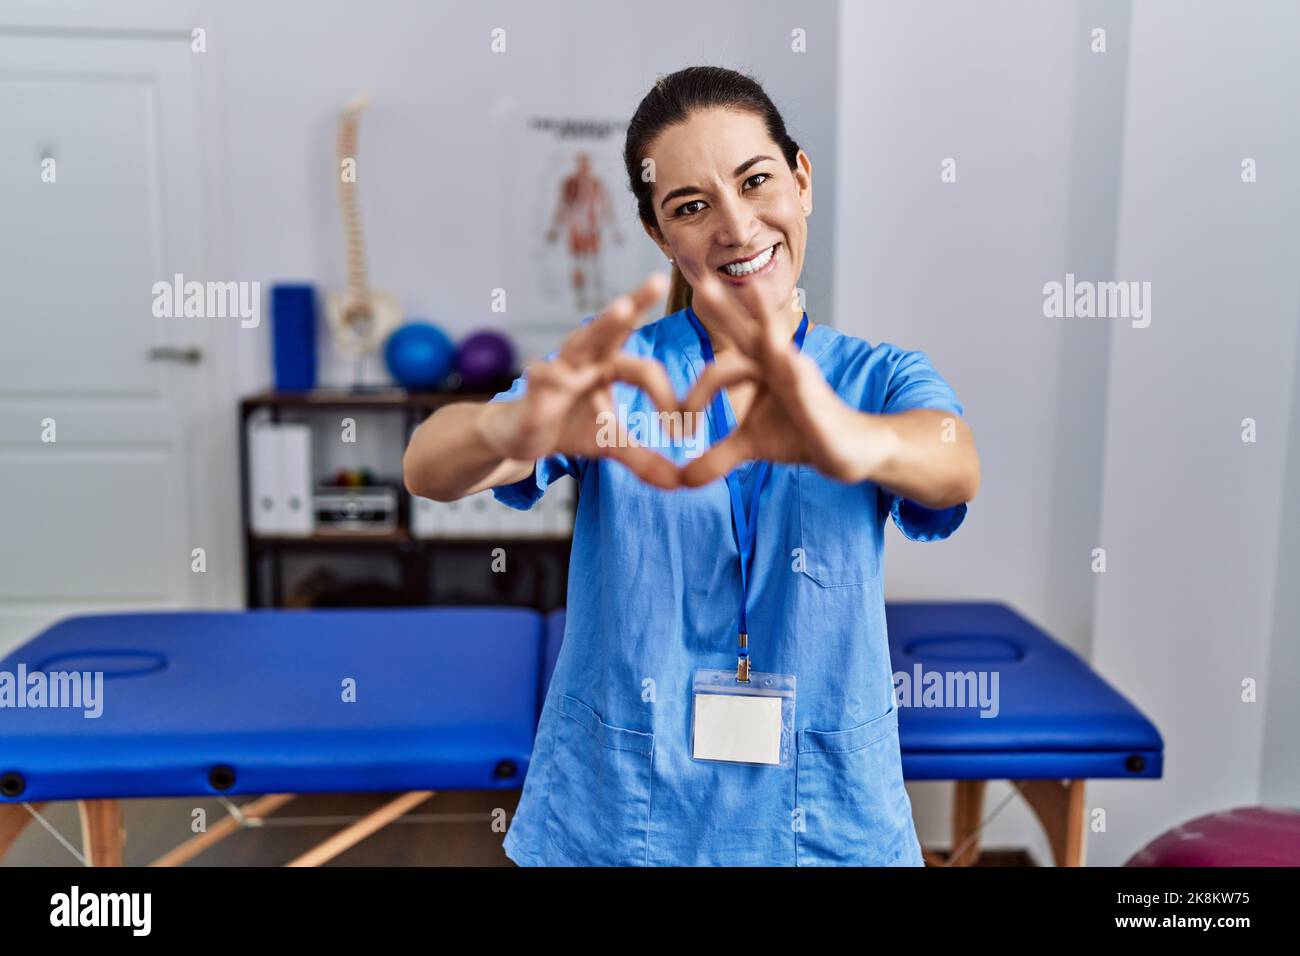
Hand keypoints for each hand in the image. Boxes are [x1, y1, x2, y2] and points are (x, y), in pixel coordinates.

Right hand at [476, 273, 685, 489]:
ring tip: (623, 309)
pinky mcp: (534, 389)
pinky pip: (542, 380)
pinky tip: (544, 371)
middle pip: (612, 328)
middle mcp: (586, 359)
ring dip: (602, 327)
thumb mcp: (611, 444)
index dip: (668, 399)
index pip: (646, 370)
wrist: (519, 437)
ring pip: (580, 343)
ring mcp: (559, 369)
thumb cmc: (568, 428)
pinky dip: (546, 378)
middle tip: (657, 279)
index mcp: (609, 365)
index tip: (685, 431)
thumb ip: (644, 458)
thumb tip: (680, 483)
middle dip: (634, 303)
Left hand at [678, 269, 897, 486]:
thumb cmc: (801, 436)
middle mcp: (778, 366)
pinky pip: (808, 384)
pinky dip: (799, 373)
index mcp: (758, 372)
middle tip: (702, 282)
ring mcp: (801, 379)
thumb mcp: (752, 447)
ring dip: (767, 319)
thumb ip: (717, 457)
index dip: (694, 396)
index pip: (718, 370)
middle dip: (725, 309)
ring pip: (781, 345)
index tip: (675, 425)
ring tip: (755, 289)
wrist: (849, 451)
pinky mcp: (820, 401)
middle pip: (747, 333)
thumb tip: (682, 479)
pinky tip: (795, 361)